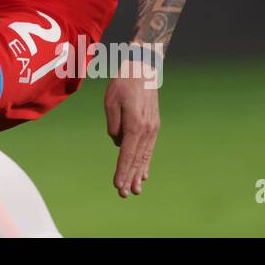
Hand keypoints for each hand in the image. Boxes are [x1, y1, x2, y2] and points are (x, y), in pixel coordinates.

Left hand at [103, 62, 160, 197]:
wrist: (143, 69)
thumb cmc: (122, 84)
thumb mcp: (110, 102)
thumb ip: (113, 125)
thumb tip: (117, 143)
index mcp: (135, 125)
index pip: (126, 154)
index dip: (122, 171)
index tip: (118, 185)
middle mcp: (147, 130)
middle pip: (137, 159)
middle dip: (130, 177)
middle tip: (124, 194)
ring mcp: (152, 128)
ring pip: (144, 156)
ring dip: (139, 173)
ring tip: (135, 189)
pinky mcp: (153, 125)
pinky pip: (149, 148)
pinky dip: (145, 162)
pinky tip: (144, 173)